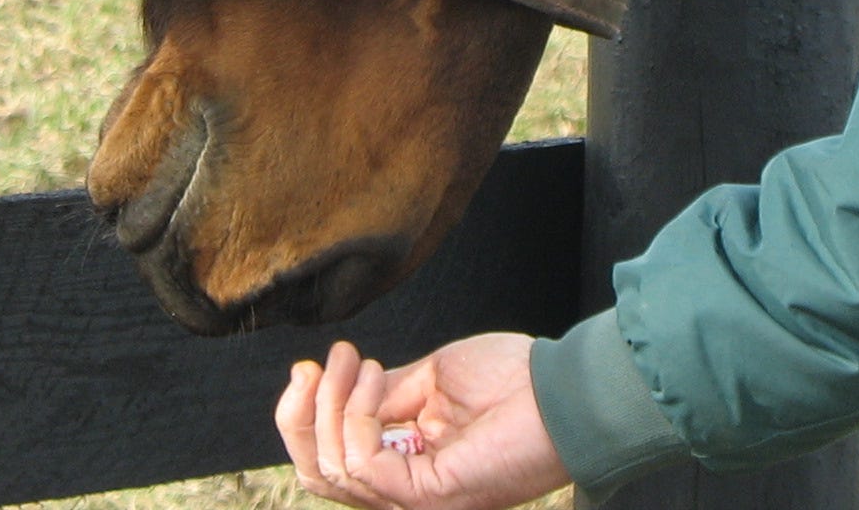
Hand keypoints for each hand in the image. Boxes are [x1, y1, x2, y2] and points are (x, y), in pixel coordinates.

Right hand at [275, 332, 570, 509]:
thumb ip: (384, 394)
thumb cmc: (513, 382)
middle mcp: (402, 491)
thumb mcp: (431, 379)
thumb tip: (337, 388)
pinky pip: (361, 462)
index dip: (304, 415)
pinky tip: (375, 379)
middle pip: (316, 475)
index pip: (329, 461)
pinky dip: (356, 413)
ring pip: (329, 469)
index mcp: (405, 464)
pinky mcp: (425, 495)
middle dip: (298, 417)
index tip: (313, 364)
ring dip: (330, 403)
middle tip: (311, 367)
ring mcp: (412, 498)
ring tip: (356, 363)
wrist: (560, 392)